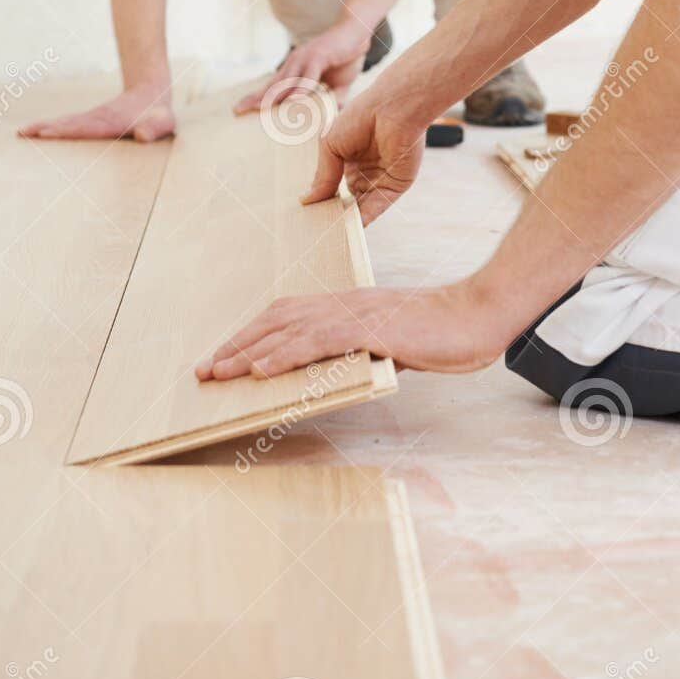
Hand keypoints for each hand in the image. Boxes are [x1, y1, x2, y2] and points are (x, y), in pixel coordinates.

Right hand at [18, 84, 174, 141]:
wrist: (152, 92)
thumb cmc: (160, 115)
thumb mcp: (164, 123)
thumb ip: (154, 129)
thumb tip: (142, 135)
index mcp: (111, 122)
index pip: (85, 128)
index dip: (66, 130)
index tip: (47, 132)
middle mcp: (97, 119)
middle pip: (67, 124)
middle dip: (45, 128)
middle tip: (23, 133)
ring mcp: (92, 117)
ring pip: (64, 122)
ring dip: (43, 127)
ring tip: (21, 132)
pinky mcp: (90, 119)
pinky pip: (67, 123)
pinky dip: (51, 127)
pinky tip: (38, 131)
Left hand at [195, 281, 506, 380]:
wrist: (474, 317)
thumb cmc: (438, 334)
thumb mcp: (388, 345)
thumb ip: (356, 353)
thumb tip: (328, 375)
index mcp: (346, 305)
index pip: (287, 315)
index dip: (252, 334)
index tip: (224, 356)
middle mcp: (343, 303)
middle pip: (277, 319)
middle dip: (236, 344)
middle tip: (204, 370)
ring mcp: (354, 313)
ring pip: (289, 330)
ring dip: (248, 352)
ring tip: (218, 373)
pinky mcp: (369, 328)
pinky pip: (317, 342)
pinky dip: (285, 355)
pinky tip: (262, 370)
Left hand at [234, 19, 371, 113]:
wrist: (358, 33)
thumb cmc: (347, 56)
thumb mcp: (339, 84)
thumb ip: (334, 99)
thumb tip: (335, 114)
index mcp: (297, 70)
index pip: (274, 87)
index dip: (258, 98)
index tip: (240, 109)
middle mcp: (295, 63)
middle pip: (273, 84)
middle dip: (256, 97)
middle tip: (237, 110)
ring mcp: (305, 58)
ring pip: (287, 81)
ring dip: (273, 95)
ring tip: (260, 109)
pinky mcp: (319, 56)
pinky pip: (308, 76)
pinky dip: (300, 89)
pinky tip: (292, 100)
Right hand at [300, 87, 425, 224]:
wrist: (392, 108)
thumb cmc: (360, 117)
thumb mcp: (330, 145)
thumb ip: (322, 176)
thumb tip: (306, 200)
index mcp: (348, 160)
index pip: (333, 188)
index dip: (322, 200)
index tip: (309, 215)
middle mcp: (364, 172)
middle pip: (347, 201)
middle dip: (334, 214)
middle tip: (317, 230)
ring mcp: (380, 180)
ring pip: (362, 208)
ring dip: (348, 220)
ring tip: (329, 233)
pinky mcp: (396, 186)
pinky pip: (378, 206)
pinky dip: (364, 218)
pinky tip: (349, 227)